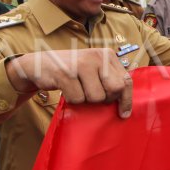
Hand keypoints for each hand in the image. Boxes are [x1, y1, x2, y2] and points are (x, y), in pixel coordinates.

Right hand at [6, 48, 132, 117]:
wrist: (42, 64)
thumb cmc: (73, 71)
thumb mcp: (94, 70)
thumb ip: (109, 80)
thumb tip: (125, 106)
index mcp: (107, 55)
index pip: (126, 80)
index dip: (126, 99)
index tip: (124, 113)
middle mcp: (97, 56)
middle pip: (114, 89)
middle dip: (105, 99)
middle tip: (93, 95)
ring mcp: (81, 63)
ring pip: (96, 97)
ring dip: (86, 100)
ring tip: (77, 89)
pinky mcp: (66, 73)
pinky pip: (78, 99)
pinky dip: (73, 100)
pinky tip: (66, 89)